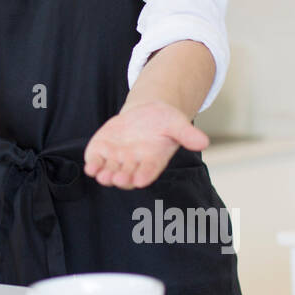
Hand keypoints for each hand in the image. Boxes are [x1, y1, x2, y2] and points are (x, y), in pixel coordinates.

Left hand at [83, 101, 209, 189]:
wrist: (143, 114)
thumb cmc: (163, 122)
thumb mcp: (176, 123)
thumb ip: (187, 134)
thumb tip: (205, 142)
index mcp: (152, 159)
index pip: (149, 170)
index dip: (144, 175)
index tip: (141, 179)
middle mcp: (134, 163)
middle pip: (128, 174)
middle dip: (123, 178)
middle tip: (118, 179)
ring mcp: (117, 159)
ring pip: (110, 171)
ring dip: (105, 175)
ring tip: (102, 176)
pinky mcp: (102, 151)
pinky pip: (96, 161)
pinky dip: (93, 165)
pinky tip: (90, 166)